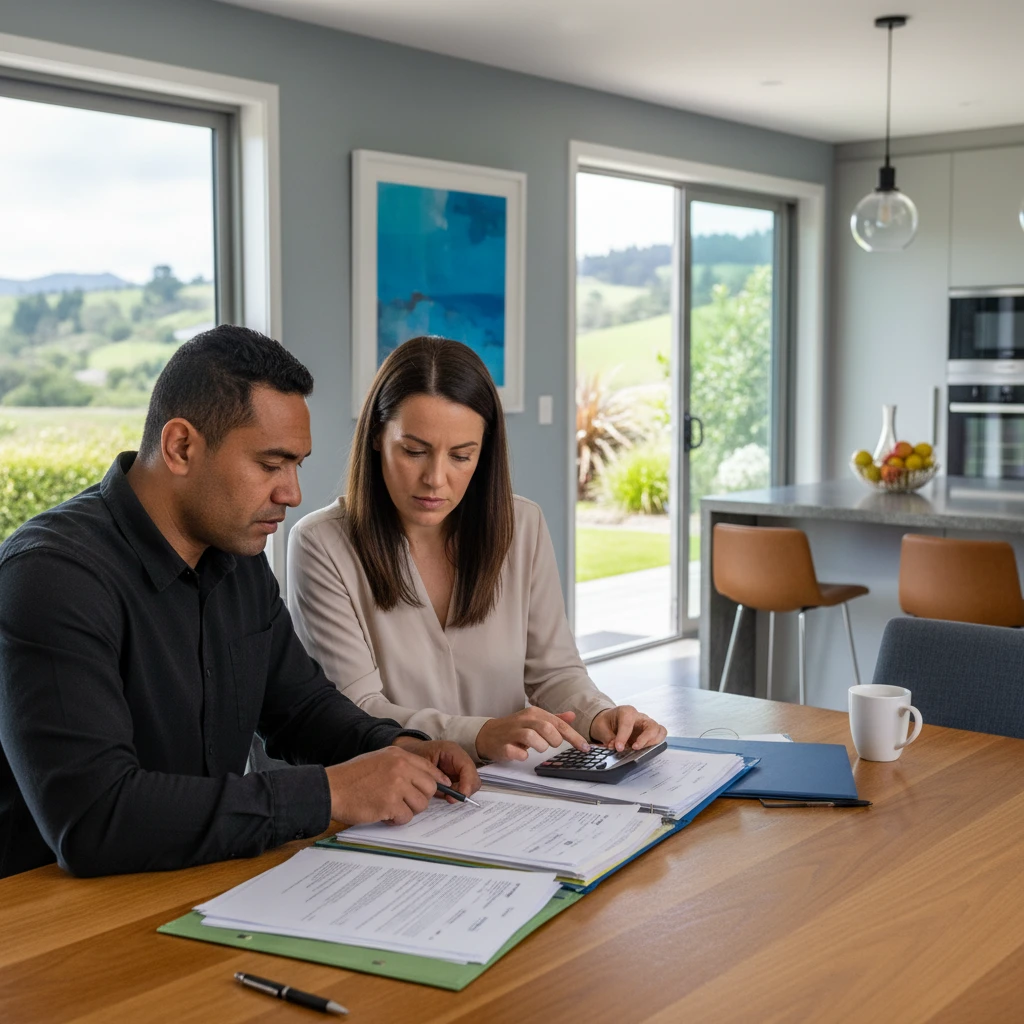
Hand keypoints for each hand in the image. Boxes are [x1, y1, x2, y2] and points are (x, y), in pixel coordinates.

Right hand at [324, 742, 472, 825]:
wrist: (332, 788)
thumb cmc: (352, 776)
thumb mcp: (379, 759)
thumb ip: (401, 766)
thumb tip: (423, 778)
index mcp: (399, 755)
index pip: (430, 768)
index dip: (438, 781)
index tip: (443, 788)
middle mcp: (401, 767)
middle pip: (429, 788)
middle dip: (420, 798)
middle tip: (405, 802)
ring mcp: (396, 785)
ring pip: (420, 805)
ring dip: (407, 810)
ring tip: (390, 807)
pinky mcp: (389, 804)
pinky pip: (406, 817)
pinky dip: (396, 820)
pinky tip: (383, 813)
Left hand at [391, 736, 480, 802]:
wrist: (407, 753)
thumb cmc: (413, 755)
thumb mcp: (421, 764)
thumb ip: (434, 778)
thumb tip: (449, 793)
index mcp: (451, 751)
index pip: (467, 767)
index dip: (467, 782)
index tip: (461, 796)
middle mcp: (459, 759)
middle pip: (473, 778)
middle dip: (464, 790)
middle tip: (449, 798)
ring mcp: (458, 769)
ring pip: (469, 785)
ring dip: (459, 793)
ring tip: (445, 796)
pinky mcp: (455, 777)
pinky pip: (461, 788)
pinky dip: (455, 794)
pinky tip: (444, 795)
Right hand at [475, 708, 589, 762]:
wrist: (488, 734)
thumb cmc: (515, 729)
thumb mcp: (535, 721)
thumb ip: (554, 719)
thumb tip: (572, 716)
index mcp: (534, 713)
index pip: (558, 723)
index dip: (574, 736)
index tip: (585, 748)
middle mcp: (524, 720)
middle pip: (547, 728)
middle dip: (554, 740)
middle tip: (551, 745)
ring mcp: (512, 732)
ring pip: (532, 737)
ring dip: (540, 747)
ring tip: (537, 748)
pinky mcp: (503, 745)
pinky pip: (517, 751)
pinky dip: (523, 755)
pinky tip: (522, 753)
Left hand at [590, 706, 667, 751]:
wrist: (608, 720)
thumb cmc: (606, 722)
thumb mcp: (601, 728)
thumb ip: (608, 737)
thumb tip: (614, 746)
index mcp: (626, 712)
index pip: (628, 723)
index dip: (623, 736)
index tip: (618, 747)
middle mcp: (639, 716)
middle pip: (651, 725)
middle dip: (644, 738)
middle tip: (634, 748)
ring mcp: (647, 724)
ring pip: (659, 730)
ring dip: (652, 742)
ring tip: (640, 750)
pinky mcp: (650, 733)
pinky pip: (660, 735)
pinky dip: (656, 743)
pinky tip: (645, 749)